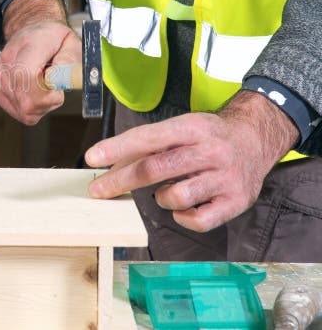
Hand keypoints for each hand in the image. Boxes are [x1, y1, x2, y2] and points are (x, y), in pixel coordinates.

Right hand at [0, 0, 81, 124]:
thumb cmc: (55, 40)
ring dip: (41, 105)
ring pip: (23, 109)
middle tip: (54, 87)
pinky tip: (35, 92)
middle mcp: (8, 59)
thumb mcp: (73, 43)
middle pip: (25, 100)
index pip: (25, 75)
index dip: (45, 91)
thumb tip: (58, 80)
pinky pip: (18, 111)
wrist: (33, 33)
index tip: (58, 89)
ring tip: (44, 86)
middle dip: (47, 101)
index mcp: (30, 43)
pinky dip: (31, 107)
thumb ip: (69, 61)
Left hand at [85, 91, 297, 231]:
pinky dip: (183, 217)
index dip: (117, 148)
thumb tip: (110, 167)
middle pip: (156, 168)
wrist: (256, 139)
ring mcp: (225, 177)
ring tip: (164, 193)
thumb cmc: (208, 136)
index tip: (92, 158)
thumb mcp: (180, 128)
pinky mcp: (237, 201)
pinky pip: (199, 220)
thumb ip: (149, 146)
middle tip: (98, 189)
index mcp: (191, 128)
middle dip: (120, 181)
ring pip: (176, 196)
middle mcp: (209, 151)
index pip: (148, 137)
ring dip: (160, 198)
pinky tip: (182, 208)